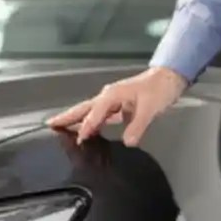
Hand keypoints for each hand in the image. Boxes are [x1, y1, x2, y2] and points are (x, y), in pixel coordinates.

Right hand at [47, 67, 187, 146]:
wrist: (169, 78)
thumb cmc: (159, 89)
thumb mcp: (149, 108)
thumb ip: (137, 126)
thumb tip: (128, 142)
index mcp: (111, 95)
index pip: (94, 114)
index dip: (85, 127)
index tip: (78, 140)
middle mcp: (108, 97)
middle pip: (83, 109)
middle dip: (67, 117)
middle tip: (50, 124)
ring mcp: (112, 101)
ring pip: (90, 112)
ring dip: (77, 120)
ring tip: (62, 128)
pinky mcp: (118, 105)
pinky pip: (100, 116)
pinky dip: (92, 123)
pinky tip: (89, 131)